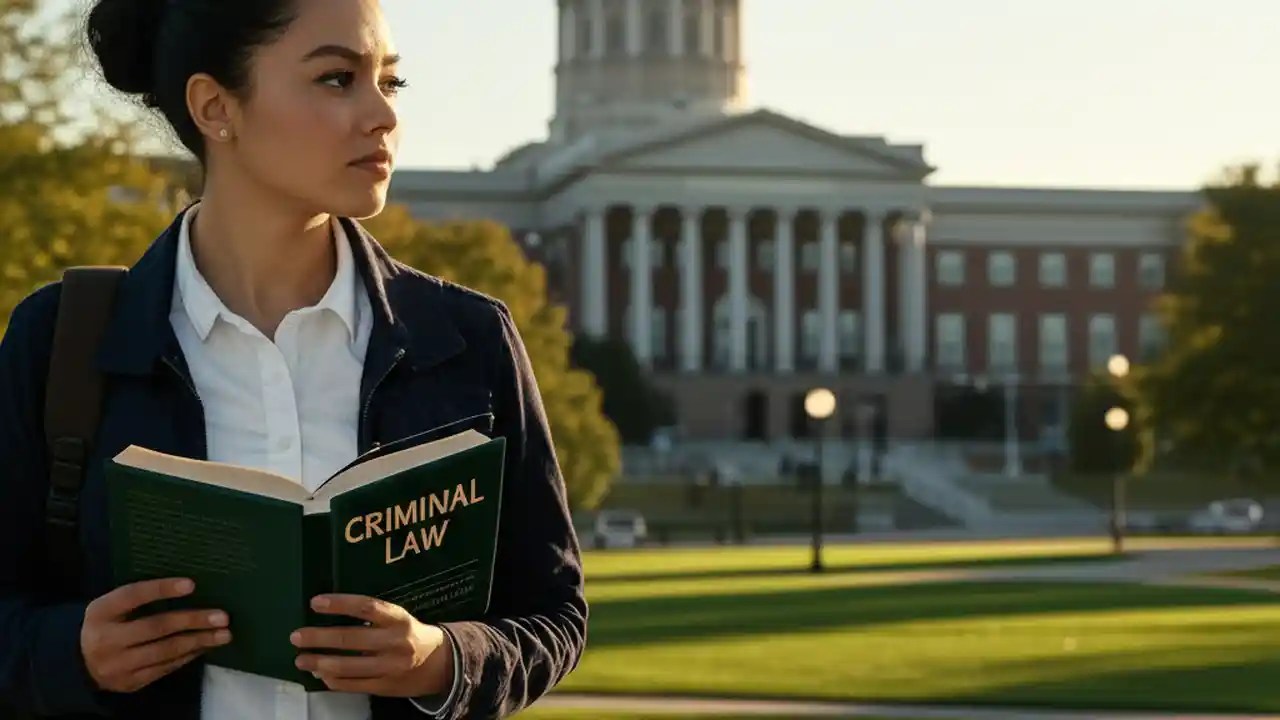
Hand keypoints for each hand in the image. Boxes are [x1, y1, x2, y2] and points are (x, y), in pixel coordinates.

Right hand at [81, 577, 230, 692]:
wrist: (79, 662)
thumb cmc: (108, 623)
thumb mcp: (111, 606)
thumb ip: (139, 597)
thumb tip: (189, 586)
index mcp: (101, 612)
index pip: (132, 596)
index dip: (161, 589)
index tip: (192, 584)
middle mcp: (107, 639)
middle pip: (155, 628)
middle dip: (192, 621)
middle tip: (223, 616)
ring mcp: (118, 665)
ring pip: (165, 652)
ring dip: (198, 642)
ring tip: (224, 634)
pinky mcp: (131, 682)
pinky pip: (165, 668)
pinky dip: (188, 656)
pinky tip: (206, 646)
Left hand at [291, 594, 452, 695]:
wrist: (440, 664)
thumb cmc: (411, 634)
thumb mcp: (398, 619)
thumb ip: (372, 617)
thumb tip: (331, 615)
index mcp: (399, 618)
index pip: (366, 607)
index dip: (339, 604)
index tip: (315, 602)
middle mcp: (395, 642)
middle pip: (351, 638)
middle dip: (319, 638)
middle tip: (296, 636)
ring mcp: (390, 666)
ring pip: (348, 666)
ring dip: (320, 662)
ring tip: (301, 659)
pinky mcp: (385, 686)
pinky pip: (353, 685)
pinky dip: (333, 680)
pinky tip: (320, 675)